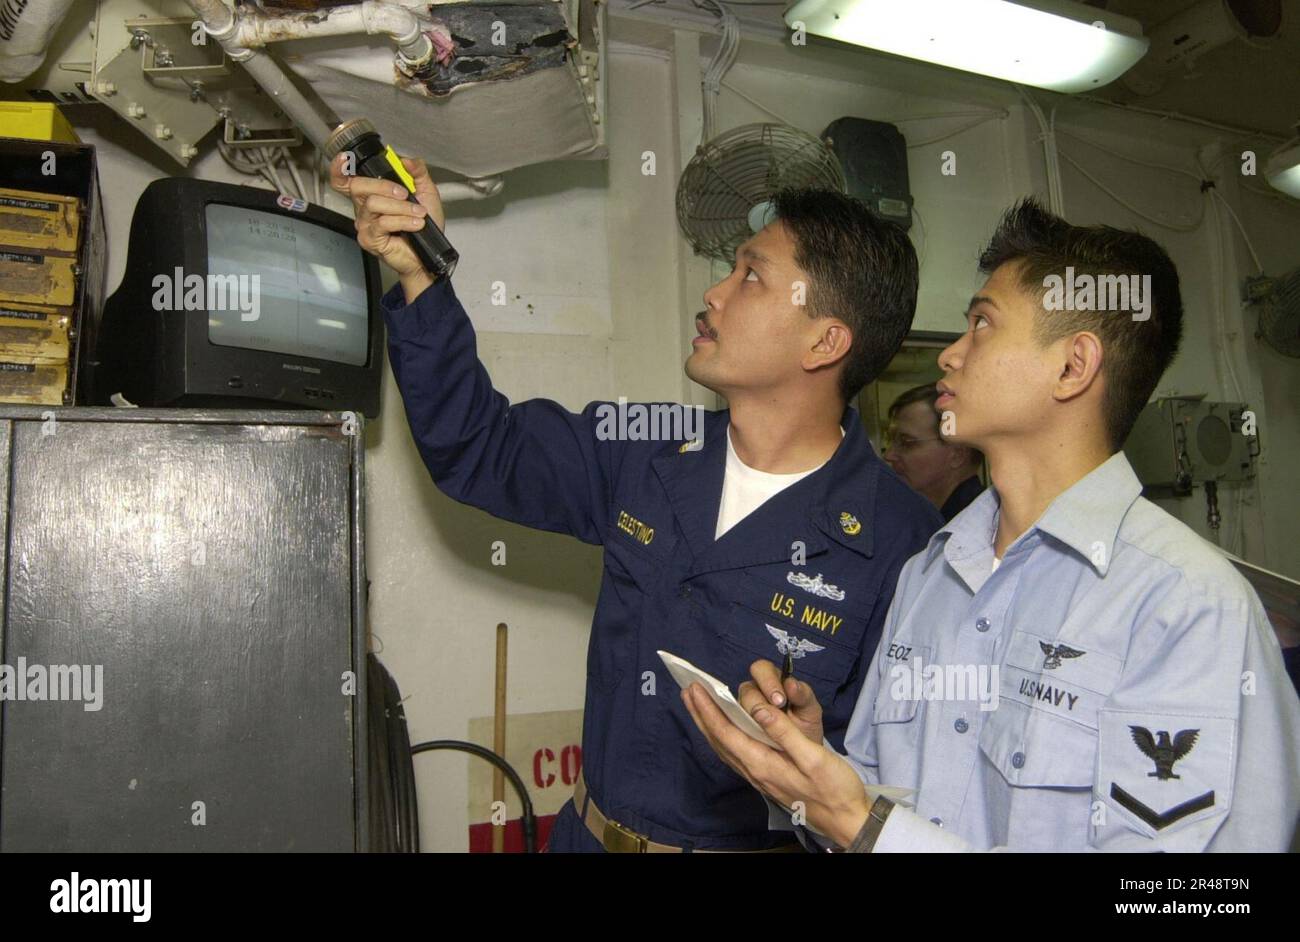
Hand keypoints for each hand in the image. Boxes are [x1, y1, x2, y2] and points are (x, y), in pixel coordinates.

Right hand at [329, 152, 445, 298]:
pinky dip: (403, 221)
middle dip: (383, 186)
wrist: (429, 254)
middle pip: (358, 187)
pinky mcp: (370, 239)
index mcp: (372, 195)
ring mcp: (365, 225)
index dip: (339, 169)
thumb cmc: (424, 226)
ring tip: (419, 214)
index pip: (346, 181)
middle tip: (405, 194)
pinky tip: (416, 224)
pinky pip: (382, 223)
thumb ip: (417, 172)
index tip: (344, 158)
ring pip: (374, 204)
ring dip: (401, 207)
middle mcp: (364, 209)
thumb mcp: (426, 193)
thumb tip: (406, 160)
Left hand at [682, 681, 870, 847]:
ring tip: (698, 706)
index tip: (695, 688)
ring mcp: (759, 776)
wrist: (847, 820)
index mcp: (762, 763)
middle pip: (718, 740)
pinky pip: (735, 753)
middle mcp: (754, 771)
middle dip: (701, 715)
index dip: (709, 710)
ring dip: (708, 725)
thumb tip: (757, 709)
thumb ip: (783, 732)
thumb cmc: (835, 788)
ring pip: (724, 747)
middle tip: (686, 691)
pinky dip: (722, 736)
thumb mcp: (813, 757)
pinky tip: (723, 730)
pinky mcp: (767, 777)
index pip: (726, 732)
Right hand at [737, 659, 823, 744]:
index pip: (761, 669)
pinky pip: (731, 726)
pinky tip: (750, 739)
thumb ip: (803, 695)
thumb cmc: (806, 726)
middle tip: (770, 717)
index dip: (768, 682)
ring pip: (735, 708)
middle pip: (746, 689)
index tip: (780, 701)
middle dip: (758, 703)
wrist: (802, 755)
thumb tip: (791, 684)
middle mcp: (754, 691)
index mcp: (772, 680)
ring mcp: (742, 710)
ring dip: (747, 719)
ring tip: (762, 732)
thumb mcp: (810, 712)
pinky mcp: (736, 727)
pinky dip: (737, 730)